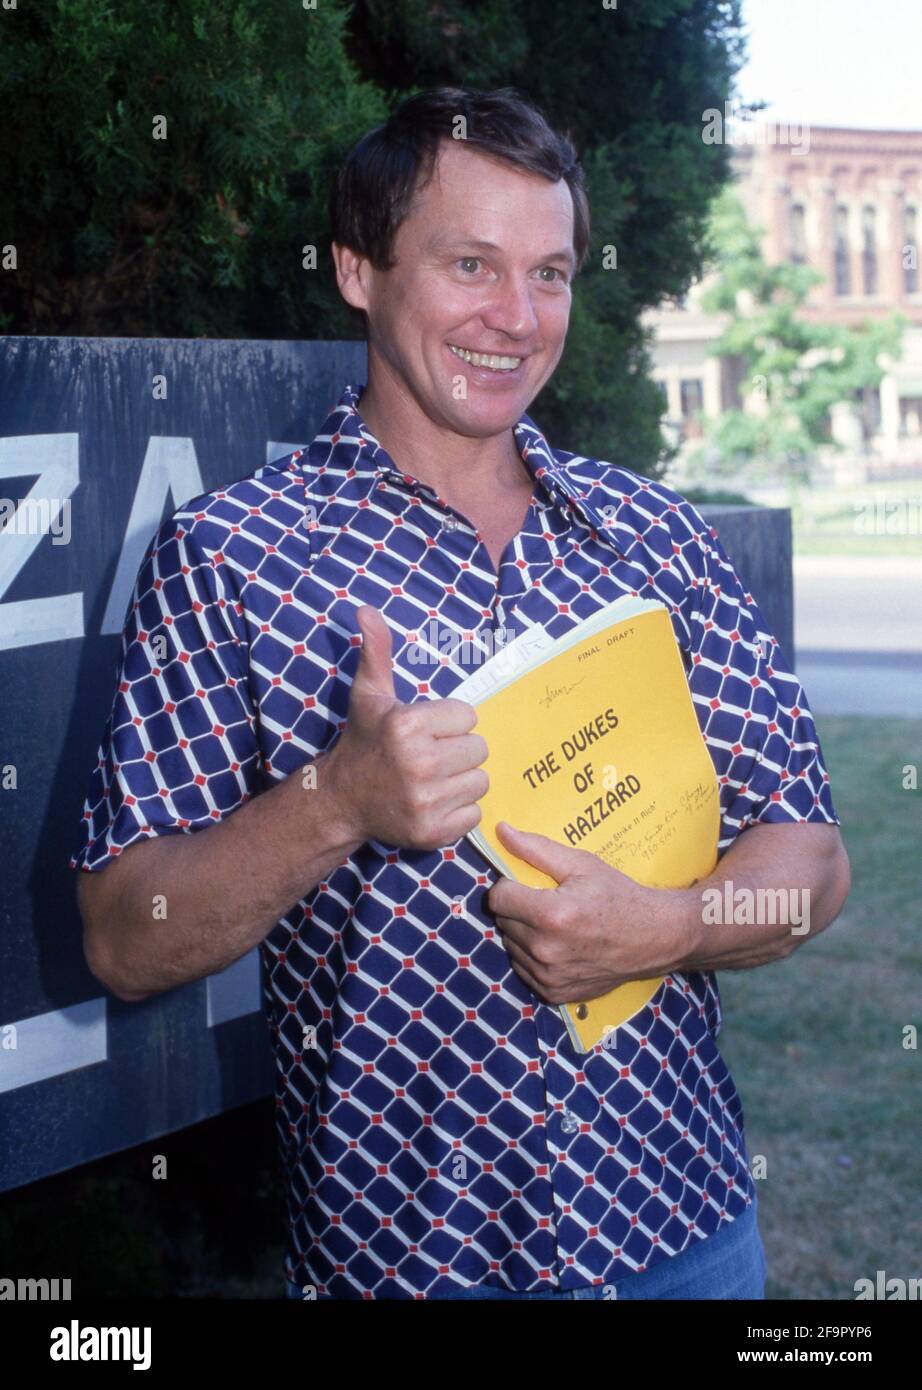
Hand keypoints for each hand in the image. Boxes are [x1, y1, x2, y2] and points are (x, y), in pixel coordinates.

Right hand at [328, 605, 489, 850]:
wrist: (342, 799)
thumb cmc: (364, 741)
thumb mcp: (369, 693)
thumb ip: (377, 651)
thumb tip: (365, 610)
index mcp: (408, 725)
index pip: (469, 716)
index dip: (449, 723)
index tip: (426, 731)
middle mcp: (418, 763)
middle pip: (479, 749)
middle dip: (458, 751)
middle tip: (431, 756)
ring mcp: (425, 800)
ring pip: (480, 781)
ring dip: (462, 781)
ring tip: (433, 779)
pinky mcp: (432, 831)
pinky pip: (474, 814)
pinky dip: (459, 810)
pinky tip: (434, 802)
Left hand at [486, 822, 686, 1004]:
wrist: (655, 938)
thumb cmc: (619, 896)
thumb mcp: (582, 865)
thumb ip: (536, 849)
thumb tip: (501, 831)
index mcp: (551, 915)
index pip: (497, 898)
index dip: (509, 886)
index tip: (527, 884)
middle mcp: (545, 950)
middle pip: (502, 921)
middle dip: (518, 908)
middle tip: (546, 901)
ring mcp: (548, 976)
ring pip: (510, 945)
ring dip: (523, 932)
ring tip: (555, 924)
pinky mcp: (552, 994)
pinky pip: (523, 968)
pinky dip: (533, 956)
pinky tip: (559, 945)